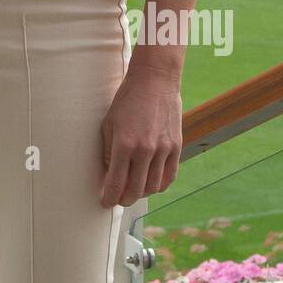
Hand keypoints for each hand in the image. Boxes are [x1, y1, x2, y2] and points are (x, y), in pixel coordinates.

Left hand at [98, 71, 181, 208]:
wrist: (154, 81)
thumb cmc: (126, 100)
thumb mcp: (109, 123)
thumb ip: (109, 151)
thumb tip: (109, 174)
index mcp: (124, 144)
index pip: (116, 183)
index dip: (109, 197)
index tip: (105, 202)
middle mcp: (145, 150)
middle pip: (135, 190)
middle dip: (124, 199)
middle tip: (118, 199)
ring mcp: (163, 149)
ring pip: (153, 187)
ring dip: (141, 194)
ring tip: (133, 190)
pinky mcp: (177, 147)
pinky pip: (169, 177)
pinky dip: (159, 185)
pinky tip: (150, 183)